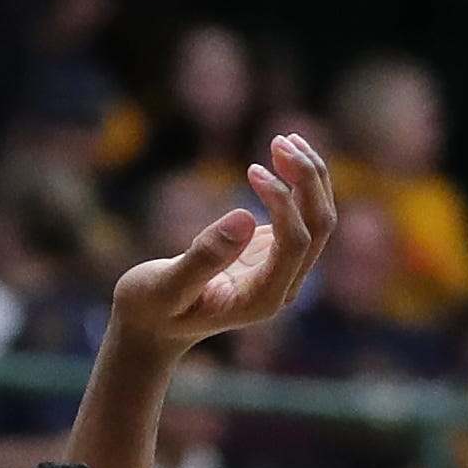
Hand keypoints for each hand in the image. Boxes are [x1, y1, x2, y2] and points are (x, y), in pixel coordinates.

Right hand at [110, 134, 335, 355]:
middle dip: (307, 181)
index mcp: (261, 300)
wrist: (150, 326)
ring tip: (284, 140)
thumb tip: (244, 216)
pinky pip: (301, 214)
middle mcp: (281, 286)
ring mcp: (281, 269)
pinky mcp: (271, 252)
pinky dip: (298, 182)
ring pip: (317, 217)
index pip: (294, 244)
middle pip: (318, 227)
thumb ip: (203, 257)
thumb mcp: (164, 286)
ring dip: (308, 176)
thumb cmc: (150, 309)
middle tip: (279, 141)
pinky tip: (283, 154)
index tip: (252, 170)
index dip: (283, 203)